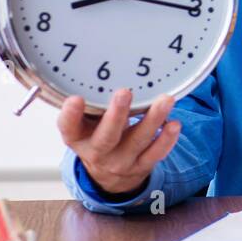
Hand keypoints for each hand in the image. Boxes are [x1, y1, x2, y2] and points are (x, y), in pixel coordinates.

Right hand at [58, 86, 181, 195]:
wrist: (108, 175)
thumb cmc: (96, 135)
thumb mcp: (84, 123)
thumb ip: (91, 103)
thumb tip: (107, 65)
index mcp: (77, 137)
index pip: (68, 127)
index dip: (70, 114)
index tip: (75, 98)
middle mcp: (97, 152)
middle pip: (106, 137)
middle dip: (116, 115)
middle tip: (124, 92)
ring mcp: (120, 161)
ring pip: (137, 141)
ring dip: (152, 120)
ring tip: (165, 100)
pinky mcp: (141, 166)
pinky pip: (155, 154)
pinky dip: (166, 139)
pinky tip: (174, 124)